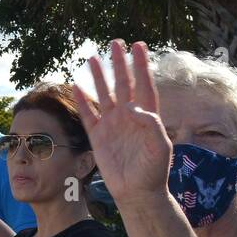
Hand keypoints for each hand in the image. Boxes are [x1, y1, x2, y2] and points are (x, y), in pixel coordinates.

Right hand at [74, 41, 173, 211]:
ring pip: (104, 94)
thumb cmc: (154, 171)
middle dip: (120, 63)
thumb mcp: (160, 147)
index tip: (139, 46)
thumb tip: (132, 107)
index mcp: (147, 116)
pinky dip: (82, 100)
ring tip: (93, 58)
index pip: (144, 84)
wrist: (137, 193)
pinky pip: (88, 114)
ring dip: (99, 77)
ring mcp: (113, 125)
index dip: (142, 65)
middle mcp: (129, 116)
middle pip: (123, 83)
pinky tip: (76, 86)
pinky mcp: (98, 137)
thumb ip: (151, 124)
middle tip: (116, 43)